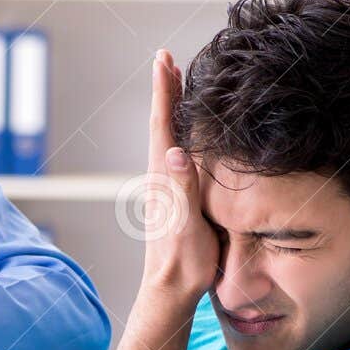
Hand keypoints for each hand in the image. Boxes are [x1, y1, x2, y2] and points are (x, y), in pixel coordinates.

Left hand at [140, 49, 219, 303]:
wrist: (171, 290)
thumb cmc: (183, 263)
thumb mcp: (187, 226)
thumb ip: (182, 189)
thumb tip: (176, 152)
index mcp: (164, 177)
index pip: (163, 126)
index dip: (164, 92)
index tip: (163, 60)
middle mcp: (161, 177)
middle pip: (162, 124)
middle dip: (166, 91)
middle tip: (167, 59)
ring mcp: (166, 187)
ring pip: (168, 137)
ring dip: (171, 109)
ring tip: (176, 84)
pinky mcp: (174, 198)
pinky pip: (176, 154)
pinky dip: (180, 132)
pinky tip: (187, 132)